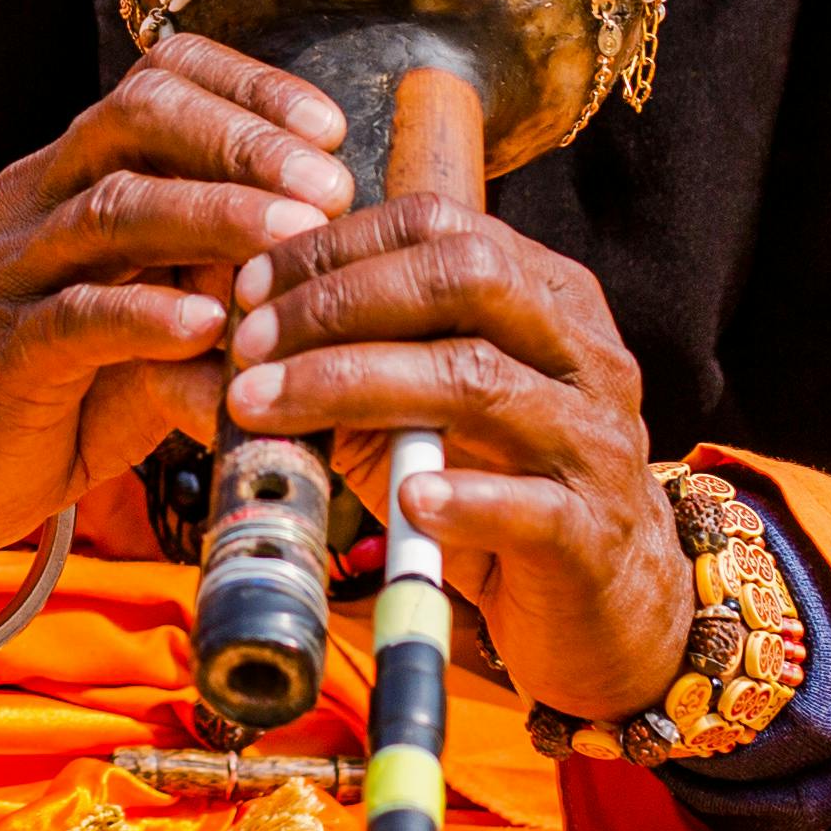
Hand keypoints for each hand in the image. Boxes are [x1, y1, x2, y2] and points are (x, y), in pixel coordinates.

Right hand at [0, 33, 354, 584]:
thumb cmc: (78, 375)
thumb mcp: (164, 305)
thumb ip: (228, 269)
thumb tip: (336, 244)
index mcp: (79, 167)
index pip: (161, 80)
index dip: (248, 89)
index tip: (329, 130)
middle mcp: (41, 195)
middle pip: (135, 117)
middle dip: (240, 141)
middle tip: (326, 182)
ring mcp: (14, 267)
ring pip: (113, 208)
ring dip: (216, 215)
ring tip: (294, 233)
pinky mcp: (2, 349)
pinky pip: (77, 315)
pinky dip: (148, 314)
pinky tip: (210, 324)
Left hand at [223, 197, 692, 722]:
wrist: (605, 604)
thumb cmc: (493, 489)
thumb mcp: (419, 414)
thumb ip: (350, 365)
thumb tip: (225, 332)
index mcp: (547, 297)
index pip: (440, 225)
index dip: (335, 246)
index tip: (247, 285)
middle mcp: (582, 352)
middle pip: (466, 277)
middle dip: (339, 301)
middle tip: (248, 344)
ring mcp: (595, 440)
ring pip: (479, 380)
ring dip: (357, 384)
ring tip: (268, 406)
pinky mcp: (593, 534)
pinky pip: (530, 504)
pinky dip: (462, 498)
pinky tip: (403, 499)